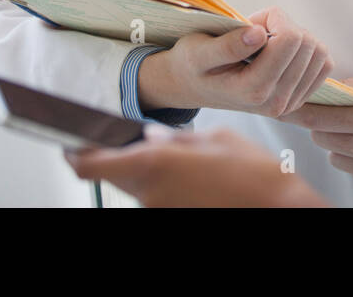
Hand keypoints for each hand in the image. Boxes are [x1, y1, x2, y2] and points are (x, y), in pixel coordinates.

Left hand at [65, 126, 329, 207]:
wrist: (281, 210)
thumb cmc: (255, 175)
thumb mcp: (218, 139)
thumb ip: (179, 137)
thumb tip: (155, 135)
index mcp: (154, 163)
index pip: (89, 164)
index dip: (75, 151)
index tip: (72, 140)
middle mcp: (150, 192)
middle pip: (114, 175)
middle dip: (120, 157)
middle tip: (139, 141)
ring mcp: (160, 210)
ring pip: (139, 187)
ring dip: (149, 172)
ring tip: (184, 160)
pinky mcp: (174, 218)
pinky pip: (159, 199)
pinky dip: (168, 186)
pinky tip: (196, 178)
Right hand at [137, 7, 332, 116]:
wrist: (193, 87)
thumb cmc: (192, 64)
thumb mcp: (197, 51)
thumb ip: (227, 45)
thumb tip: (259, 34)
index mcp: (253, 90)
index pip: (290, 39)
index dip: (272, 18)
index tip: (250, 23)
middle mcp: (277, 102)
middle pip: (308, 43)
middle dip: (283, 26)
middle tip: (255, 33)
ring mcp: (291, 103)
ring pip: (319, 51)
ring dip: (295, 37)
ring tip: (266, 44)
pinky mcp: (301, 98)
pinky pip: (323, 64)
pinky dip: (305, 50)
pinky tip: (280, 53)